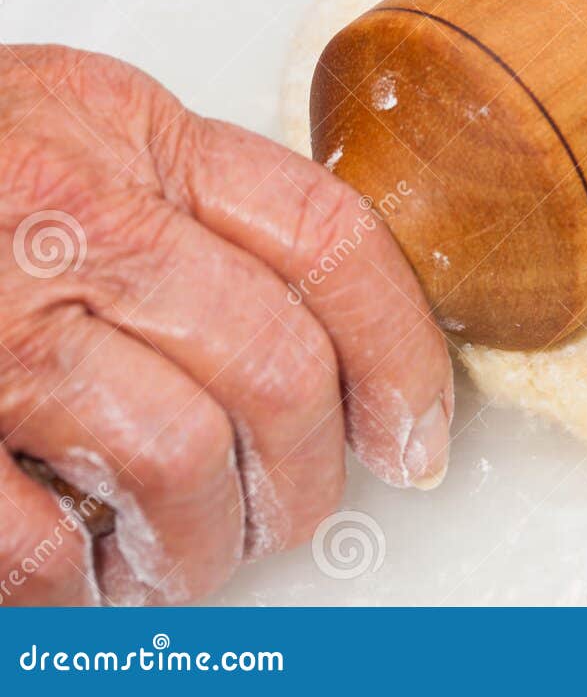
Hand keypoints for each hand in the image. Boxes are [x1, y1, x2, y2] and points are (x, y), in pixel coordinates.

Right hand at [0, 45, 452, 604]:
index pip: (331, 237)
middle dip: (310, 471)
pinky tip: (86, 576)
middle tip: (300, 512)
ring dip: (206, 541)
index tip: (419, 431)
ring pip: (179, 457)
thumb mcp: (77, 133)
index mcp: (128, 130)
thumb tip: (335, 335)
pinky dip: (81, 583)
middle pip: (274, 365)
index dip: (404, 352)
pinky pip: (40, 538)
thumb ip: (193, 204)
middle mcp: (68, 215)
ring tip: (193, 557)